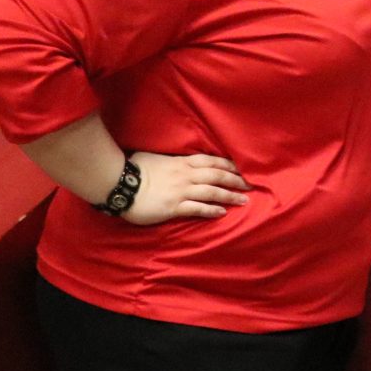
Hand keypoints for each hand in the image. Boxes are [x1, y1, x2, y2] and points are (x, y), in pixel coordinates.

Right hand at [117, 151, 250, 225]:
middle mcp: (185, 176)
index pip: (212, 162)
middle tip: (251, 184)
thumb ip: (171, 160)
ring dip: (230, 196)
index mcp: (181, 163)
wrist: (119, 183)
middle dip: (236, 180)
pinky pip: (197, 209)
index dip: (229, 166)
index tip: (242, 169)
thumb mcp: (156, 158)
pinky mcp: (173, 207)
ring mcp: (180, 191)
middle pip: (217, 176)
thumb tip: (178, 161)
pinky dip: (212, 210)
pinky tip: (223, 213)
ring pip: (212, 192)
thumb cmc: (134, 169)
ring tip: (244, 200)